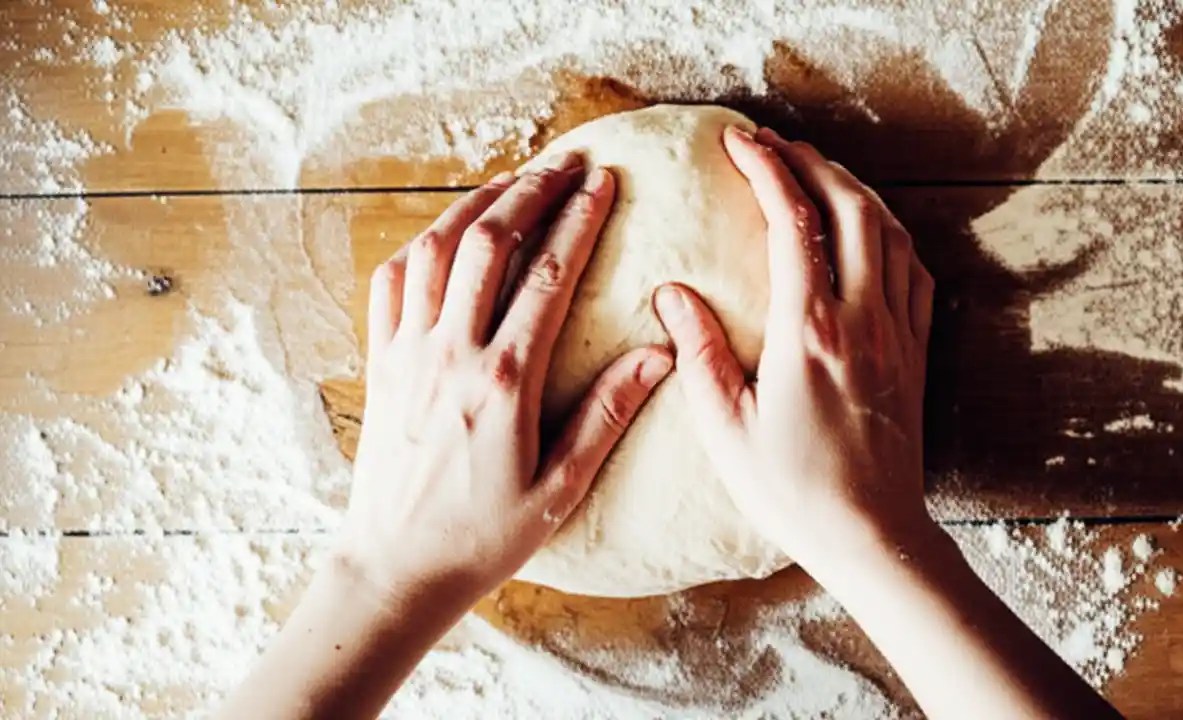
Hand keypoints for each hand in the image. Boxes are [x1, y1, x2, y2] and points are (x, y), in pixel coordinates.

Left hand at [340, 155, 671, 608]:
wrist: (396, 567)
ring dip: (475, 203)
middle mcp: (451, 353)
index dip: (579, 219)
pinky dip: (419, 245)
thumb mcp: (561, 487)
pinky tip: (443, 234)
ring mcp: (407, 353)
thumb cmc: (483, 537)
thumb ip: (608, 415)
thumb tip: (659, 354)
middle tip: (566, 162)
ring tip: (512, 179)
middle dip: (531, 189)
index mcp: (505, 381)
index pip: (547, 274)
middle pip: (489, 241)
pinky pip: (391, 283)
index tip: (603, 182)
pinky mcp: (380, 364)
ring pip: (435, 249)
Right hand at [653, 127, 933, 570]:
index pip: (792, 222)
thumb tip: (672, 294)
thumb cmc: (792, 491)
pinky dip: (890, 234)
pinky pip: (914, 272)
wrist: (870, 535)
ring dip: (852, 189)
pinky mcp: (916, 353)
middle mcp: (861, 320)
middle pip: (849, 207)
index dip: (766, 169)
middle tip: (773, 144)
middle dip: (811, 161)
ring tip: (815, 172)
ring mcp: (897, 333)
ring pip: (888, 231)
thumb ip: (698, 353)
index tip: (739, 142)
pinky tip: (868, 232)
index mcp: (808, 332)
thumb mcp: (725, 428)